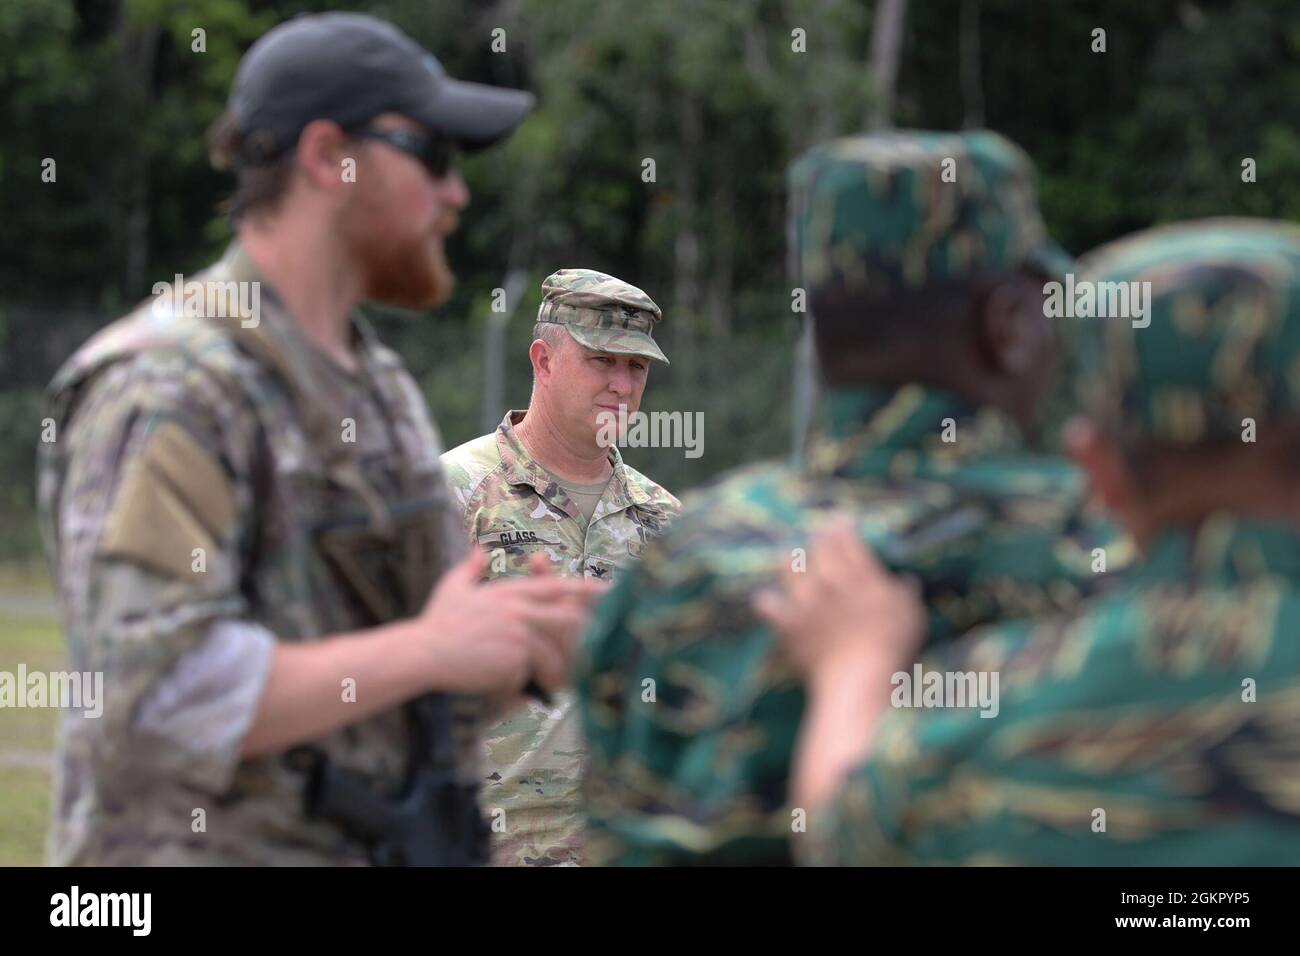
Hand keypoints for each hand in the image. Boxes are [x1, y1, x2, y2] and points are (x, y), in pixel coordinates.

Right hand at [414, 547, 607, 695]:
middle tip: (587, 654)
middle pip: (567, 619)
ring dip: (551, 672)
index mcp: (508, 592)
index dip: (582, 589)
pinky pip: (532, 675)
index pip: (554, 586)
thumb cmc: (436, 623)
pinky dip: (525, 686)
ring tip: (545, 685)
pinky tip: (510, 690)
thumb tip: (480, 550)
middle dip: (580, 637)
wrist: (423, 653)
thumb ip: (471, 568)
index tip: (605, 592)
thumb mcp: (453, 587)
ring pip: (552, 654)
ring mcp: (518, 634)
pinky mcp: (515, 659)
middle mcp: (518, 609)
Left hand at [753, 516, 923, 682]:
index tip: (839, 519)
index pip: (848, 542)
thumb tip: (905, 581)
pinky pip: (770, 607)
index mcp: (860, 575)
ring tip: (786, 553)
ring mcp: (806, 601)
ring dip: (788, 560)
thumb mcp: (910, 616)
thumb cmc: (890, 647)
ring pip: (789, 569)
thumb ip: (905, 594)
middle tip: (817, 531)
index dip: (842, 527)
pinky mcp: (789, 624)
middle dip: (818, 537)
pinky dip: (766, 602)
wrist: (856, 677)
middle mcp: (829, 581)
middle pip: (819, 550)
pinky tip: (762, 599)